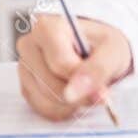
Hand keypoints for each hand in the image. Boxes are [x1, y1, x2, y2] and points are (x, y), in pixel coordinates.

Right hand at [16, 14, 132, 120]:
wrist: (98, 50)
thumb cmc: (103, 45)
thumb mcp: (113, 51)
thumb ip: (97, 69)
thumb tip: (73, 93)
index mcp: (47, 28)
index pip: (60, 64)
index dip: (82, 80)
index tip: (101, 89)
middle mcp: (29, 46)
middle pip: (51, 85)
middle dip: (79, 94)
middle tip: (99, 91)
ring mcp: (24, 68)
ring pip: (46, 100)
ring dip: (73, 104)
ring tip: (87, 89)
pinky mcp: (26, 87)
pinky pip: (43, 109)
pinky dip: (64, 109)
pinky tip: (76, 96)